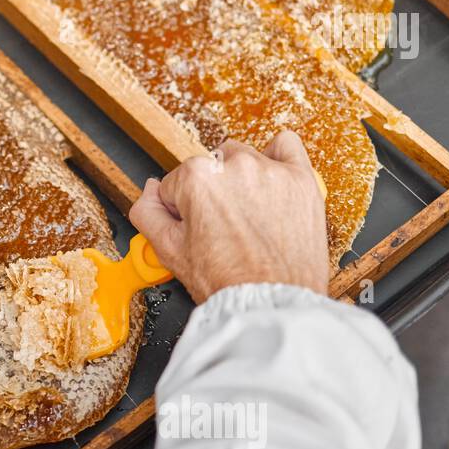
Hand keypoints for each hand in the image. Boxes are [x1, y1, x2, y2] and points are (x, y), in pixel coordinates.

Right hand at [129, 131, 328, 303]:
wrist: (271, 303)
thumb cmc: (227, 281)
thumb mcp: (169, 252)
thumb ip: (147, 212)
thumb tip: (150, 190)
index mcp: (197, 179)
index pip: (176, 183)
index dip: (182, 209)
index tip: (196, 228)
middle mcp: (233, 166)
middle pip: (209, 168)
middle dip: (211, 192)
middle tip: (222, 226)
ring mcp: (270, 170)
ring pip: (243, 159)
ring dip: (241, 179)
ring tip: (248, 215)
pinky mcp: (300, 178)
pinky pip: (286, 145)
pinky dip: (277, 156)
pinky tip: (271, 179)